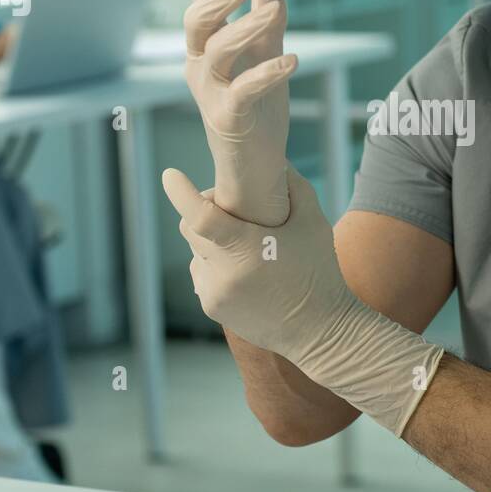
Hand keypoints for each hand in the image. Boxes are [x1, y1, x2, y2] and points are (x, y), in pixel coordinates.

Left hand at [162, 163, 352, 360]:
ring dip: (211, 241)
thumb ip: (293, 187)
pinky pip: (202, 273)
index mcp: (247, 250)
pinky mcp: (212, 307)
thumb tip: (274, 160)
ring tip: (245, 244)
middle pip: (191, 229)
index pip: (201, 217)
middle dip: (201, 211)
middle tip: (227, 206)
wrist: (321, 330)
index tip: (169, 175)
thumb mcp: (314, 223)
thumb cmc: (320, 272)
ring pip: (196, 251)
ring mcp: (214, 293)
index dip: (181, 193)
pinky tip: (243, 267)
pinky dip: (215, 263)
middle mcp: (223, 274)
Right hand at [184, 0, 295, 226]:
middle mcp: (199, 69)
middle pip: (197, 22)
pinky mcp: (229, 118)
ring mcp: (211, 94)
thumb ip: (267, 19)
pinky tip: (292, 60)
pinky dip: (267, 72)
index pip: (202, 7)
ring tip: (275, 11)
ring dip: (247, 25)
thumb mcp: (265, 55)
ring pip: (217, 50)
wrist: (256, 164)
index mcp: (203, 52)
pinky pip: (243, 90)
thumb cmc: (258, 108)